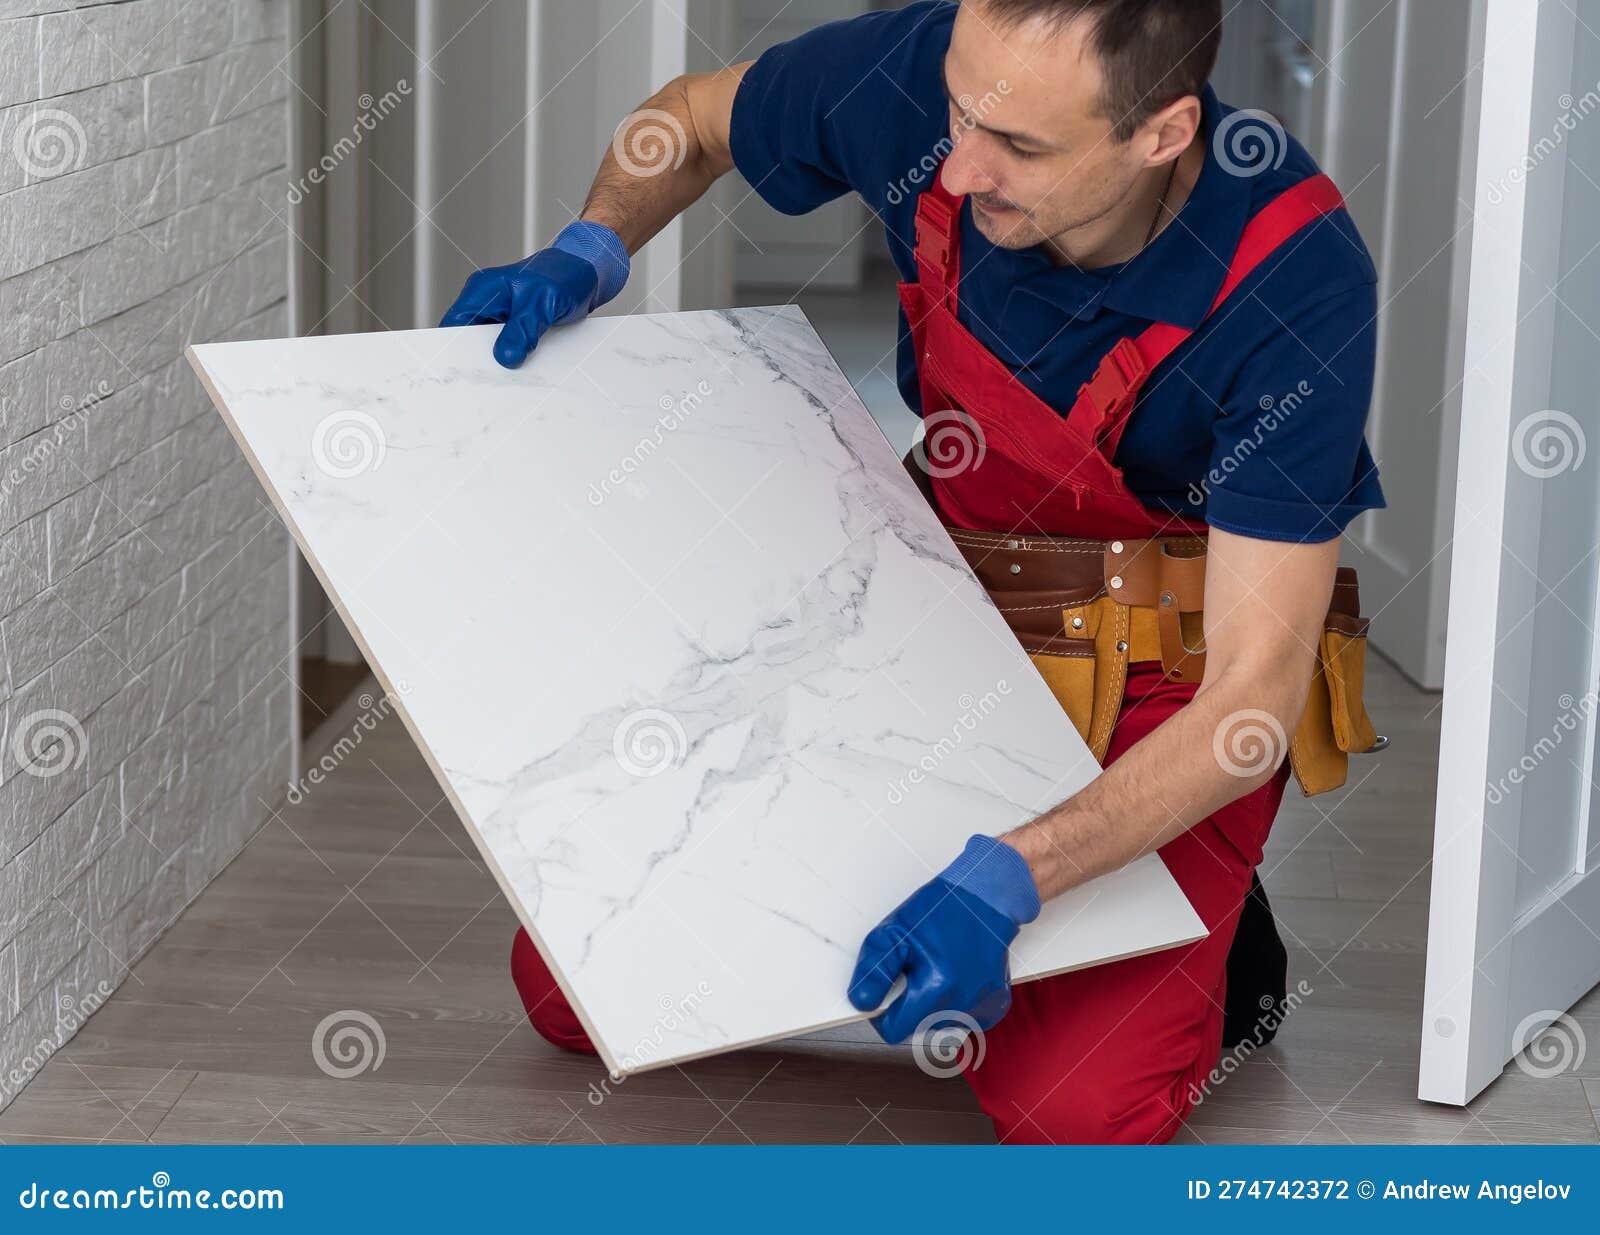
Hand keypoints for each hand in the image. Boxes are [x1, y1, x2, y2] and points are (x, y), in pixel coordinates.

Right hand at [439, 220, 629, 367]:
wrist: (588, 273)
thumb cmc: (565, 276)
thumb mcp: (542, 304)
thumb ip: (522, 330)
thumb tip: (505, 357)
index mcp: (483, 291)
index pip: (455, 324)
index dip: (456, 349)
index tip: (467, 373)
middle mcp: (487, 302)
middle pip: (471, 340)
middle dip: (482, 360)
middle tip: (496, 379)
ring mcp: (501, 315)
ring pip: (490, 347)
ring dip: (502, 360)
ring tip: (514, 374)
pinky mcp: (515, 326)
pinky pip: (509, 346)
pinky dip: (516, 357)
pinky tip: (526, 367)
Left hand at [847, 834, 1040, 1043]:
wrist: (986, 898)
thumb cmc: (940, 910)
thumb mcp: (894, 931)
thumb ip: (874, 971)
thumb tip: (862, 1002)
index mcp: (936, 986)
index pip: (895, 1030)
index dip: (883, 1014)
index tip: (885, 994)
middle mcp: (962, 1002)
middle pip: (917, 1028)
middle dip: (909, 1006)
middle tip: (915, 970)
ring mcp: (982, 1005)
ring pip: (940, 1024)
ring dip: (933, 1006)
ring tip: (938, 971)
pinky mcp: (995, 1004)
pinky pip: (964, 1018)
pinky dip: (955, 1003)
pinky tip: (956, 977)